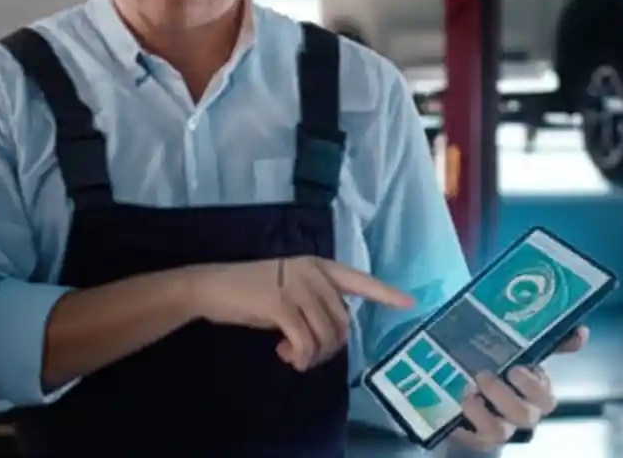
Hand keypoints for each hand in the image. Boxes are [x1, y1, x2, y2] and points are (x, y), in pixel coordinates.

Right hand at [186, 256, 414, 370]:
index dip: (384, 293)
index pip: (358, 280)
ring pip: (324, 335)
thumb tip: (329, 333)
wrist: (213, 286)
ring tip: (291, 356)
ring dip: (311, 356)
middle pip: (341, 322)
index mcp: (317, 266)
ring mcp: (296, 287)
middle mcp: (312, 273)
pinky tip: (284, 355)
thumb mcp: (289, 289)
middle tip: (305, 356)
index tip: (409, 302)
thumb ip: (313, 302)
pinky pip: (304, 342)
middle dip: (329, 348)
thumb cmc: (250, 291)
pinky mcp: (280, 305)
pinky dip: (299, 357)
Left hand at [451, 326, 588, 451]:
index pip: (545, 399)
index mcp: (535, 394)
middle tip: (484, 375)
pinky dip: (466, 422)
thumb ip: (551, 342)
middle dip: (504, 397)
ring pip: (500, 433)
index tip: (515, 369)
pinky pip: (475, 438)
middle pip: (524, 417)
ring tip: (467, 391)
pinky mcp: (478, 438)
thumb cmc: (501, 365)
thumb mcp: (522, 349)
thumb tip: (582, 333)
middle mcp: (521, 414)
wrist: (464, 382)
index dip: (533, 387)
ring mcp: (500, 428)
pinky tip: (458, 402)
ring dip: (482, 412)